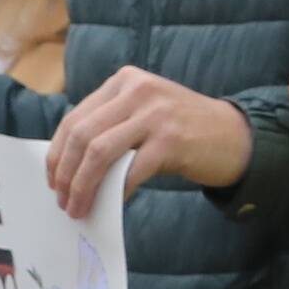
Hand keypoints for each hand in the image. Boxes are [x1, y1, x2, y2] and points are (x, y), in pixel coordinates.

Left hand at [49, 67, 250, 215]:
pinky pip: (130, 171)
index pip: (75, 117)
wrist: (235, 137)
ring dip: (82, 186)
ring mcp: (156, 114)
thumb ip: (111, 125)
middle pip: (82, 134)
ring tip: (78, 208)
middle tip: (62, 200)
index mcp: (125, 80)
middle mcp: (138, 90)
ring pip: (99, 152)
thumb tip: (68, 164)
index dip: (57, 152)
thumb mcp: (144, 113)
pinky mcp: (171, 140)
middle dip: (65, 173)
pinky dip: (115, 192)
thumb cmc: (183, 131)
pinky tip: (111, 205)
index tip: (52, 180)